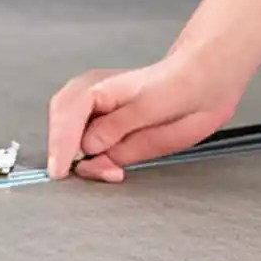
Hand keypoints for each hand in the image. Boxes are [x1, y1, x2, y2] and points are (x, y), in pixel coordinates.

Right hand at [46, 48, 249, 182]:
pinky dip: (93, 166)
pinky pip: (89, 152)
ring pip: (70, 139)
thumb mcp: (150, 106)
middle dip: (64, 151)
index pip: (66, 114)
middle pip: (60, 125)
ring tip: (107, 172)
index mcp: (97, 89)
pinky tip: (110, 170)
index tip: (58, 170)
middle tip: (75, 174)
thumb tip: (87, 147)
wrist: (201, 87)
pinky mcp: (106, 134)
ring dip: (78, 161)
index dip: (60, 143)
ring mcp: (95, 117)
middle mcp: (89, 101)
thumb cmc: (180, 89)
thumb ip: (116, 127)